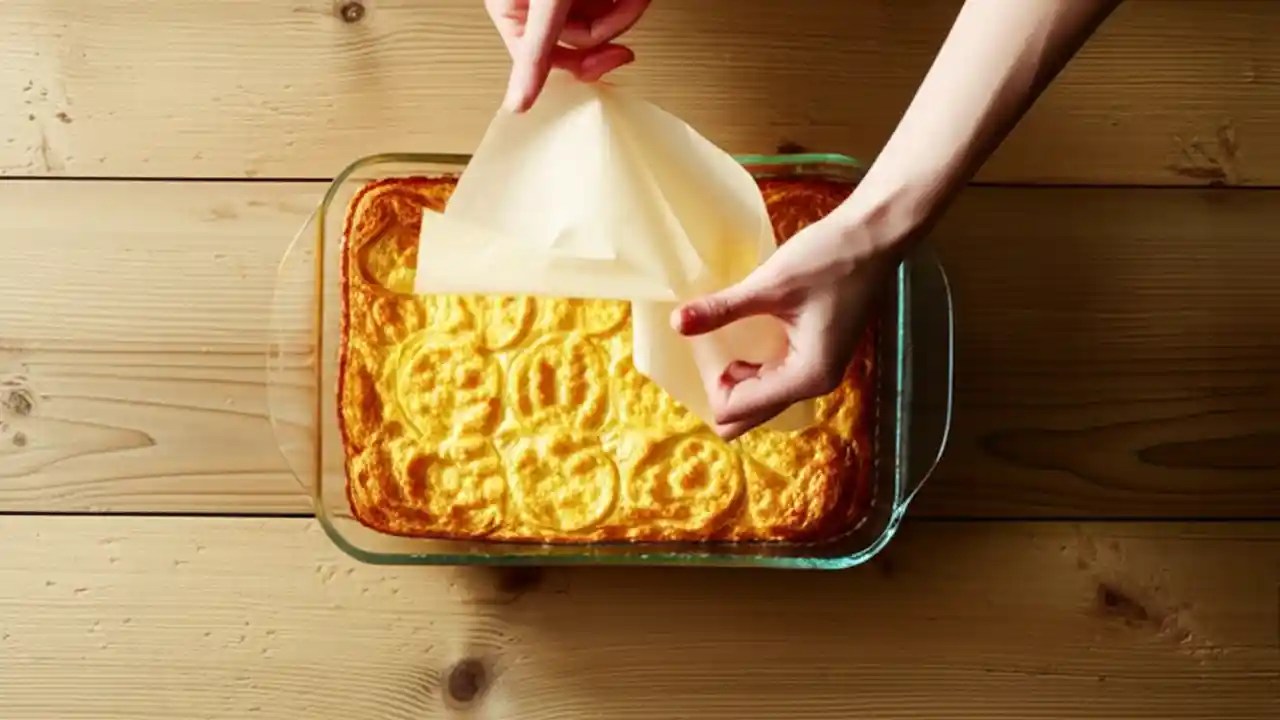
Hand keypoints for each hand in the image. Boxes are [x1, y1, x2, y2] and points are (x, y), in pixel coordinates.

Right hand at [485, 0, 651, 111]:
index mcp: (512, 9)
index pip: (547, 60)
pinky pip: (611, 6)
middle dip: (611, 23)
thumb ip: (535, 54)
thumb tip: (516, 106)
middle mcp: (536, 4)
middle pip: (580, 41)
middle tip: (628, 4)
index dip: (585, 59)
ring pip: (601, 23)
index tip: (617, 56)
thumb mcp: (547, 3)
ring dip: (626, 7)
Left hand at [671, 213, 899, 439]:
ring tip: (717, 342)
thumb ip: (723, 309)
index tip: (702, 348)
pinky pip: (776, 377)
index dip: (712, 386)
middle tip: (702, 352)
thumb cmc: (829, 259)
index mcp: (806, 376)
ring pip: (764, 397)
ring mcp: (820, 371)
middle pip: (752, 415)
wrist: (874, 237)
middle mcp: (815, 384)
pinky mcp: (819, 354)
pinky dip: (753, 367)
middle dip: (722, 392)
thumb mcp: (770, 285)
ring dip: (737, 379)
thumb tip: (678, 323)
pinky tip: (739, 340)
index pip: (740, 409)